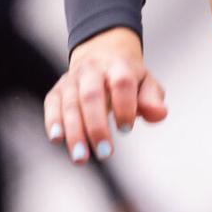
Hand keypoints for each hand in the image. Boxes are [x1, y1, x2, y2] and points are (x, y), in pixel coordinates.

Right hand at [44, 27, 167, 164]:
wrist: (101, 53)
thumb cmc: (128, 76)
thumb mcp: (146, 82)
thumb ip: (152, 99)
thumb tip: (159, 114)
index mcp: (119, 66)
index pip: (122, 83)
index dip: (124, 106)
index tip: (126, 129)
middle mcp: (92, 70)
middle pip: (91, 96)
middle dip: (97, 126)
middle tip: (105, 153)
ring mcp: (72, 79)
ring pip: (70, 104)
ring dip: (75, 132)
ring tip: (81, 158)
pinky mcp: (57, 90)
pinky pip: (52, 104)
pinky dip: (53, 121)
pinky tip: (57, 139)